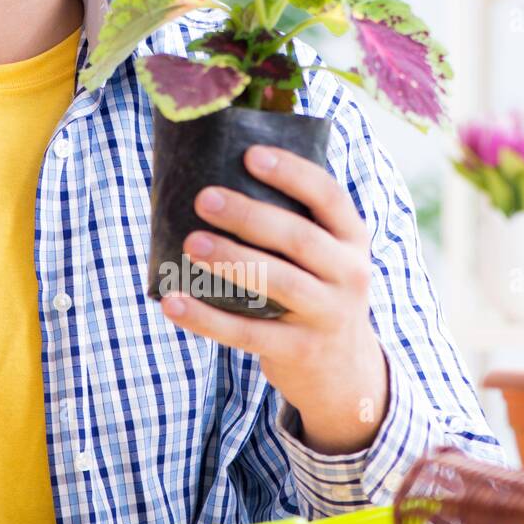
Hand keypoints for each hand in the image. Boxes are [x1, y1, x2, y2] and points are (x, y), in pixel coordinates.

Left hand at [160, 143, 389, 455]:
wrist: (342, 368)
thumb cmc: (313, 288)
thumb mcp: (322, 254)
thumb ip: (288, 220)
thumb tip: (210, 174)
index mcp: (351, 237)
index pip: (328, 196)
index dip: (291, 173)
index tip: (250, 155)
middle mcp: (349, 274)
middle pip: (299, 238)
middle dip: (250, 216)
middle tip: (204, 198)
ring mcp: (328, 315)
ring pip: (279, 283)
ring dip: (231, 260)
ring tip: (191, 243)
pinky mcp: (300, 350)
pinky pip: (248, 333)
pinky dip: (206, 318)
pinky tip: (172, 302)